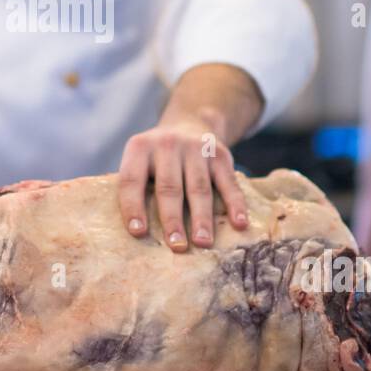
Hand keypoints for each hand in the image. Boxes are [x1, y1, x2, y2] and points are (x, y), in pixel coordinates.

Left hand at [118, 114, 248, 253]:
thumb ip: (136, 188)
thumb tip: (138, 235)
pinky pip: (228, 182)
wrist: (189, 124)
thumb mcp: (139, 160)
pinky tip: (239, 224)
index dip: (133, 207)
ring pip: (198, 188)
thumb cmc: (158, 159)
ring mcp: (195, 147)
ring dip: (202, 218)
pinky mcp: (219, 154)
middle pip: (169, 187)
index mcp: (139, 148)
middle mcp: (167, 144)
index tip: (138, 233)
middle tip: (176, 246)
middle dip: (172, 219)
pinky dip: (235, 204)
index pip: (132, 181)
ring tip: (202, 243)